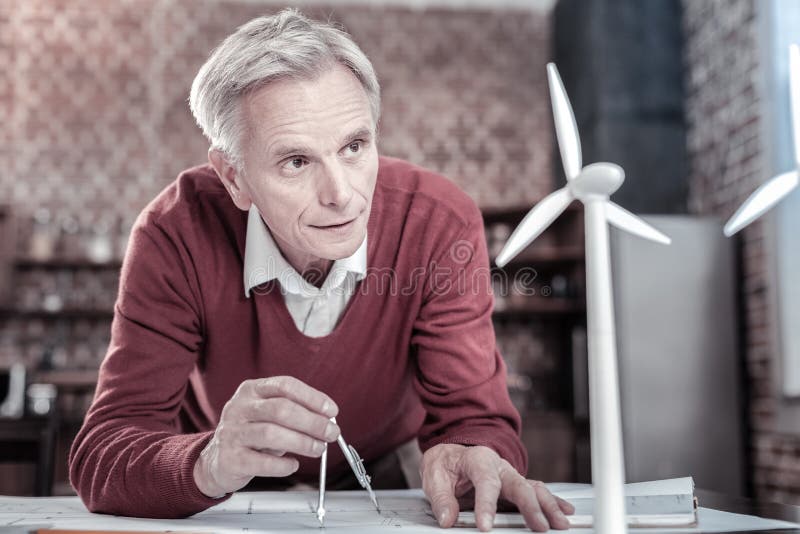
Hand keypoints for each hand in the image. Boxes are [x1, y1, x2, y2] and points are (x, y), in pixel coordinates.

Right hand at [193, 376, 339, 496]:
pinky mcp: (230, 459)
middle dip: (312, 422)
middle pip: (281, 409)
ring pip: (271, 434)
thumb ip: (294, 412)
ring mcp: (232, 433)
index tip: (332, 411)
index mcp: (251, 390)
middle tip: (331, 433)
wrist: (217, 459)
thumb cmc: (252, 433)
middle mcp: (239, 407)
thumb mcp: (269, 414)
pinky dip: (283, 465)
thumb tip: (327, 419)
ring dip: (302, 442)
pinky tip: (293, 464)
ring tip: (318, 449)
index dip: (312, 397)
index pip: (285, 385)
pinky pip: (262, 462)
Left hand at [421, 444, 574, 531]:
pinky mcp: (515, 487)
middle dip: (531, 506)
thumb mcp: (434, 475)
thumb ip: (441, 497)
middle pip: (519, 484)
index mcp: (478, 460)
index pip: (485, 481)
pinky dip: (552, 502)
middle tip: (539, 527)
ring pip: (534, 489)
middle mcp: (499, 467)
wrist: (452, 453)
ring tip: (559, 523)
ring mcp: (510, 477)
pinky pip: (537, 493)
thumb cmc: (446, 462)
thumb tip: (447, 518)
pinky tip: (565, 512)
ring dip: (548, 506)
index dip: (486, 504)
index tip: (485, 526)